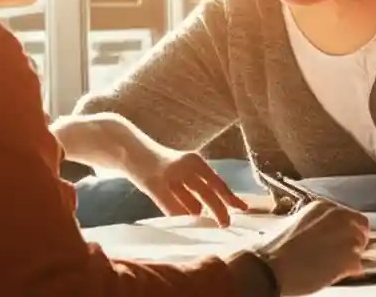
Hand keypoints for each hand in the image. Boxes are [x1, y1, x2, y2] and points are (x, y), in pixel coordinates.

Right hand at [122, 142, 247, 226]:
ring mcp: (169, 176)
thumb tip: (212, 209)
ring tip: (179, 205)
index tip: (243, 208)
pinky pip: (173, 210)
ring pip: (191, 206)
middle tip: (225, 224)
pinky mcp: (154, 186)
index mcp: (195, 161)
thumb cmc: (162, 165)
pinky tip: (178, 218)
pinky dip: (179, 217)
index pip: (218, 182)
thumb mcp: (184, 168)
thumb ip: (198, 184)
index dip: (231, 197)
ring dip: (192, 214)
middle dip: (219, 212)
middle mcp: (185, 167)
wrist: (132, 152)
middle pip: (208, 195)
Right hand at [255, 201, 369, 295]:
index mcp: (324, 206)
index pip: (349, 215)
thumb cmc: (275, 249)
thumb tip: (324, 237)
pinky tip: (335, 274)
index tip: (342, 238)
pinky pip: (357, 265)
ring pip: (360, 248)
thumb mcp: (294, 225)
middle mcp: (339, 217)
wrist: (271, 267)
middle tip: (344, 253)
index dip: (347, 229)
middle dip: (355, 241)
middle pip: (361, 228)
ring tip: (335, 266)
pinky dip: (350, 271)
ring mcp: (346, 236)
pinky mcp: (348, 258)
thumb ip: (315, 226)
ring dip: (351, 256)